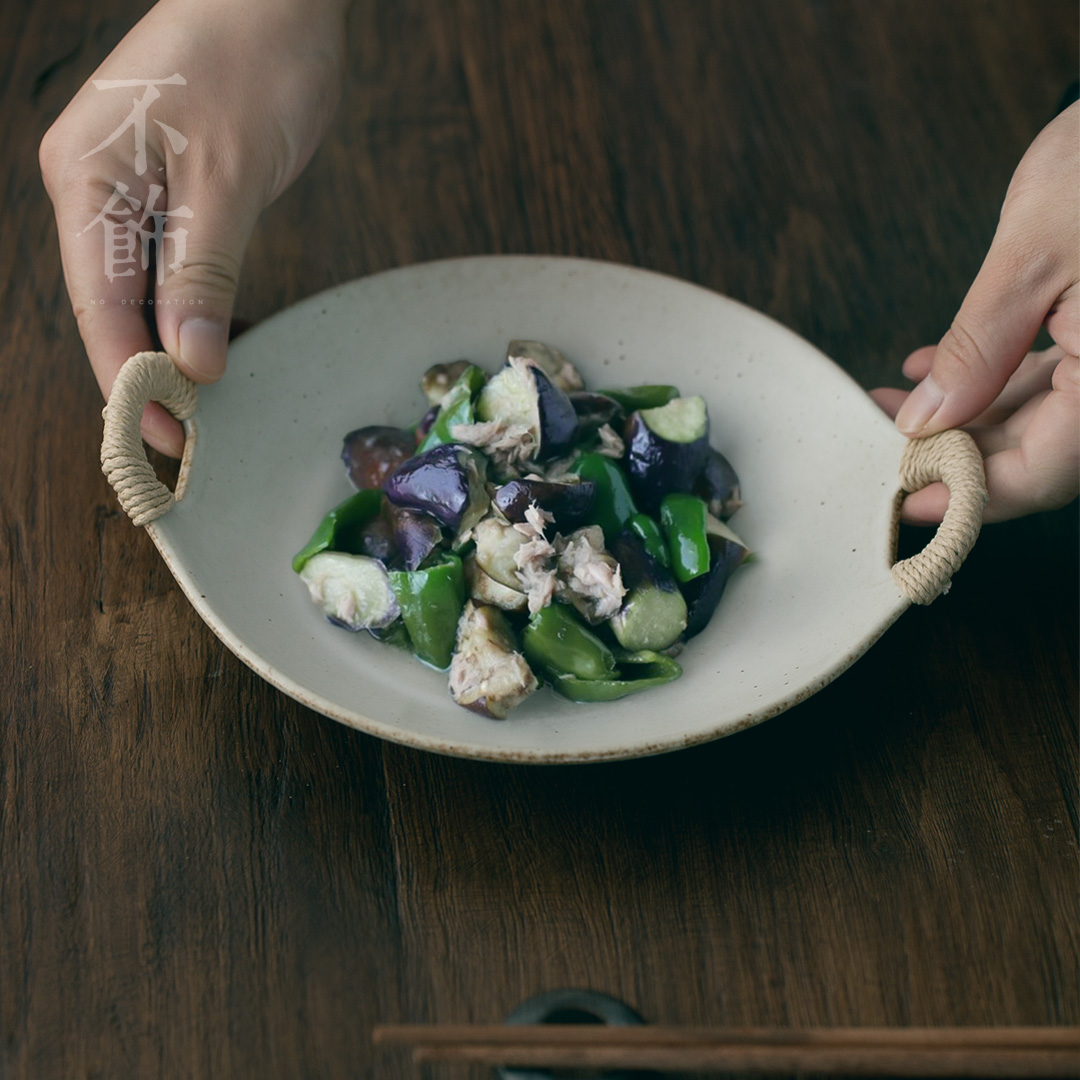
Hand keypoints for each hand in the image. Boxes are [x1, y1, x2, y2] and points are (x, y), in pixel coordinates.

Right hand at [40, 0, 348, 456]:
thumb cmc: (254, 60)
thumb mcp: (230, 176)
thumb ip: (204, 272)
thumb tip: (189, 364)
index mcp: (88, 179)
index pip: (98, 307)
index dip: (129, 379)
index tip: (165, 436)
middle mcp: (92, 186)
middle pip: (107, 306)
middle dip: (140, 375)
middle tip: (180, 441)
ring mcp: (126, 186)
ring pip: (134, 292)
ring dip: (161, 350)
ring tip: (190, 413)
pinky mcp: (165, 188)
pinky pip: (162, 268)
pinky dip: (181, 314)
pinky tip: (198, 351)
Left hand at [871, 101, 1078, 524]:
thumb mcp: (1035, 254)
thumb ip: (980, 349)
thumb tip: (927, 421)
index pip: (1044, 474)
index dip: (969, 498)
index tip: (905, 501)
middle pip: (1037, 455)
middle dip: (953, 454)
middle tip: (883, 443)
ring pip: (1040, 419)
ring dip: (963, 416)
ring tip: (892, 401)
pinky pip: (1052, 377)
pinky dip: (992, 379)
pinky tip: (937, 367)